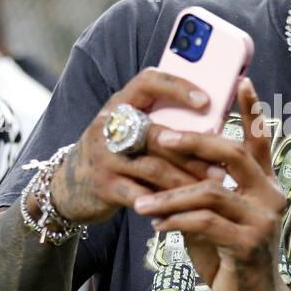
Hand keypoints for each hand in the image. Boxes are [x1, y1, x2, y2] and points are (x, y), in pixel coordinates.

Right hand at [48, 67, 217, 225]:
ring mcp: (104, 158)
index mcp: (120, 105)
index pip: (148, 82)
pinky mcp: (104, 188)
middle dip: (193, 150)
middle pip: (157, 134)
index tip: (205, 100)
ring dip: (188, 179)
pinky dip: (167, 203)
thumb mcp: (128, 130)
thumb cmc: (114, 154)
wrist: (67, 187)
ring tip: (214, 185)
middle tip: (223, 162)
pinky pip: (142, 196)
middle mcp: (109, 128)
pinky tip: (188, 208)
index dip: (177, 88)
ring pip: (154, 168)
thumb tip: (213, 123)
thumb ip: (159, 122)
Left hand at [132, 78, 290, 290]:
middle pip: (233, 153)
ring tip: (140, 201)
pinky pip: (204, 222)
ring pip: (210, 190)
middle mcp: (271, 196)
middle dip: (194, 141)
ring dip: (169, 194)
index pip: (260, 140)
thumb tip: (167, 166)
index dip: (252, 110)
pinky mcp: (248, 244)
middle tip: (160, 136)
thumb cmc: (232, 258)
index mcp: (266, 185)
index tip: (241, 79)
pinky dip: (175, 221)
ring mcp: (263, 220)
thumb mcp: (217, 220)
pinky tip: (157, 226)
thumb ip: (204, 193)